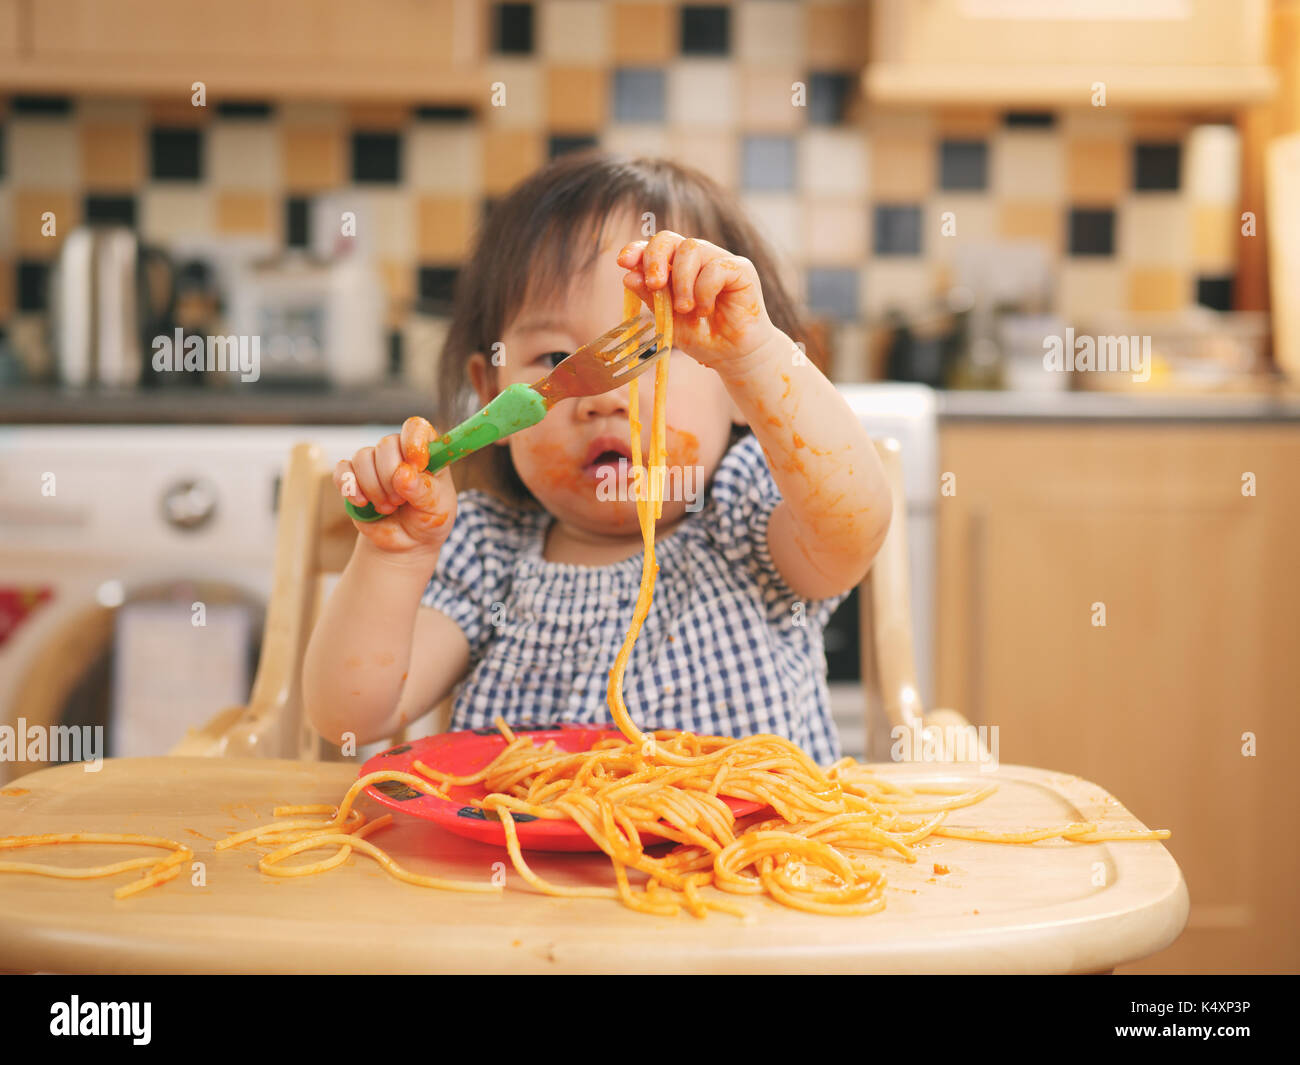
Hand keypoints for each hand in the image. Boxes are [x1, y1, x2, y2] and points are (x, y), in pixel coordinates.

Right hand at [334, 416, 456, 555]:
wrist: (408, 542)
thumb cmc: (429, 519)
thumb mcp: (437, 508)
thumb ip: (423, 490)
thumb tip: (402, 474)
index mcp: (427, 451)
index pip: (416, 428)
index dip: (413, 442)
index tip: (416, 465)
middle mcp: (399, 451)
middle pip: (386, 443)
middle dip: (391, 476)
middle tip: (400, 501)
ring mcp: (375, 464)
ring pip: (363, 457)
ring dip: (374, 487)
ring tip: (387, 508)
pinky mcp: (354, 478)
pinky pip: (342, 471)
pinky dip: (350, 487)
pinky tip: (362, 503)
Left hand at [617, 231, 781, 375]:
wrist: (732, 355)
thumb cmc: (702, 336)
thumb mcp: (669, 320)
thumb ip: (651, 297)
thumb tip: (628, 276)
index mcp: (676, 267)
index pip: (654, 247)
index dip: (637, 249)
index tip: (624, 263)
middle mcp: (697, 259)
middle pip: (669, 238)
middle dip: (655, 259)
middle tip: (655, 285)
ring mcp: (719, 260)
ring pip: (692, 248)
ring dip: (682, 281)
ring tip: (685, 309)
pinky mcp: (740, 269)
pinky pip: (716, 267)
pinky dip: (704, 290)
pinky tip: (706, 310)